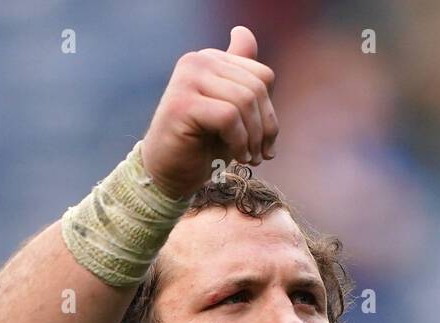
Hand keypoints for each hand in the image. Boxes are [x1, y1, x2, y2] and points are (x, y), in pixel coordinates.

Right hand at [140, 25, 277, 199]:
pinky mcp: (182, 103)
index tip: (267, 142)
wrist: (169, 173)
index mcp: (211, 59)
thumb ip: (242, 75)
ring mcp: (187, 79)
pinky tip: (237, 157)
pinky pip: (228, 117)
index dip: (270, 111)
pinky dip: (239, 141)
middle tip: (262, 156)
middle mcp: (197, 61)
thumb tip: (242, 31)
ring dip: (253, 138)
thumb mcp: (232, 110)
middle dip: (265, 127)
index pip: (262, 75)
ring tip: (250, 158)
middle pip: (256, 88)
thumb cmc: (203, 144)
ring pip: (244, 101)